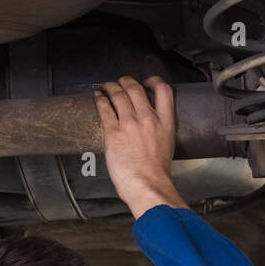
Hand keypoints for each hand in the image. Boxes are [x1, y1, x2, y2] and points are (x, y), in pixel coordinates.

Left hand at [94, 75, 187, 219]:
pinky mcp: (114, 133)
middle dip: (126, 82)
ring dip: (110, 88)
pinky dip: (100, 100)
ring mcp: (130, 124)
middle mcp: (148, 118)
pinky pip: (105, 110)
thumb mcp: (167, 145)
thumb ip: (159, 131)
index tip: (147, 82)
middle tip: (120, 82)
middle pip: (136, 89)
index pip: (163, 90)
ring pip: (119, 96)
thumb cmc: (156, 173)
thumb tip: (150, 129)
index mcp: (165, 122)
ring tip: (106, 86)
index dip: (154, 81)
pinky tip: (98, 97)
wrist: (147, 184)